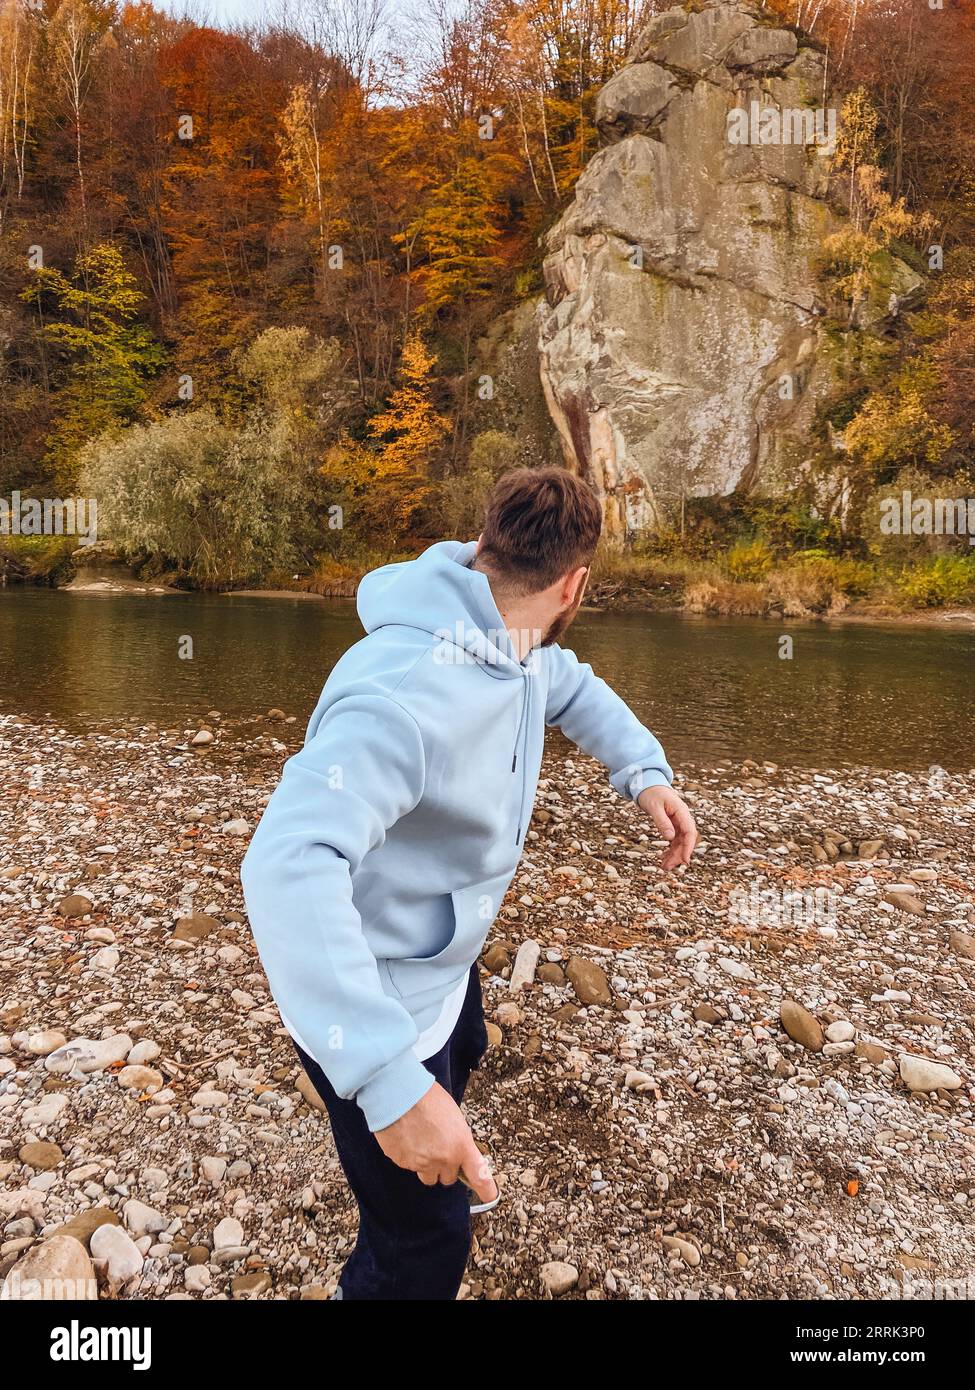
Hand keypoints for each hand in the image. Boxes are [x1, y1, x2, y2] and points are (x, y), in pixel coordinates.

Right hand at [375, 1082, 497, 1202]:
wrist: (399, 1094)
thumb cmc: (427, 1098)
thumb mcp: (454, 1116)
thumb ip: (458, 1139)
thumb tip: (456, 1149)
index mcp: (461, 1145)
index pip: (479, 1175)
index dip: (486, 1190)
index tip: (490, 1196)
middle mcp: (444, 1159)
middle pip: (448, 1178)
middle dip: (444, 1168)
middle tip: (438, 1148)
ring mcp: (422, 1164)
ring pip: (428, 1177)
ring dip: (427, 1167)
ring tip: (421, 1143)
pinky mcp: (403, 1163)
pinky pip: (410, 1167)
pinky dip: (410, 1157)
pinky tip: (407, 1138)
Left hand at [638, 784, 697, 869]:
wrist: (648, 785)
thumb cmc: (651, 793)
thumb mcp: (654, 807)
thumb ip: (662, 821)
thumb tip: (670, 837)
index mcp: (681, 811)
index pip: (689, 831)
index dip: (688, 846)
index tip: (684, 860)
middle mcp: (682, 818)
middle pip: (685, 839)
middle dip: (678, 854)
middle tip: (667, 867)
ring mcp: (678, 822)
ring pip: (679, 842)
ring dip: (673, 854)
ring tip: (664, 867)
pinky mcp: (672, 825)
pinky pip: (674, 839)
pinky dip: (669, 849)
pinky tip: (663, 858)